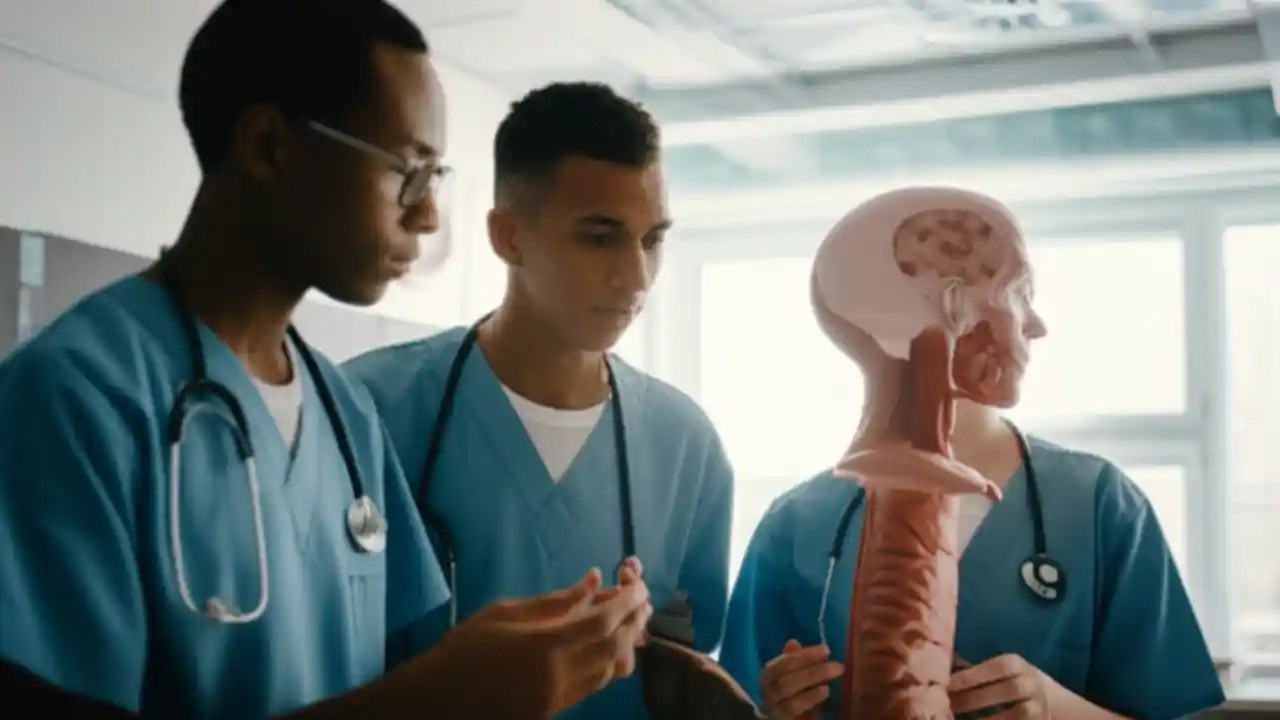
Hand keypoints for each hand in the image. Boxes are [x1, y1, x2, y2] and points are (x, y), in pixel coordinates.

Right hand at [429, 568, 652, 717]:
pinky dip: (608, 663)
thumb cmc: (464, 650)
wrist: (437, 702)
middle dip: (634, 622)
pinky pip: (594, 686)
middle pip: (615, 648)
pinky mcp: (554, 711)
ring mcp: (559, 698)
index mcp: (546, 647)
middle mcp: (560, 676)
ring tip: (632, 621)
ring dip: (626, 645)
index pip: (603, 622)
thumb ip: (552, 602)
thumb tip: (591, 582)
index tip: (639, 585)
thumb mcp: (504, 614)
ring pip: (610, 672)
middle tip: (643, 601)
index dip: (627, 602)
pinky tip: (608, 646)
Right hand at [761, 640, 843, 719]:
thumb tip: (793, 643)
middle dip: (814, 671)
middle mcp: (769, 689)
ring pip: (790, 696)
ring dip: (812, 689)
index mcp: (770, 672)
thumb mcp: (796, 671)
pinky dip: (810, 700)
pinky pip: (795, 710)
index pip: (785, 661)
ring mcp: (775, 706)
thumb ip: (796, 658)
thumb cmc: (793, 689)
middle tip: (838, 666)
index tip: (826, 650)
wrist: (784, 714)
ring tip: (829, 684)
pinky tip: (824, 692)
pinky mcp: (784, 718)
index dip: (806, 655)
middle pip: (788, 679)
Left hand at [948, 654, 1050, 718]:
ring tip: (959, 719)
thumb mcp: (1003, 672)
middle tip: (949, 706)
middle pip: (1008, 690)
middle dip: (975, 699)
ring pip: (1018, 713)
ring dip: (987, 719)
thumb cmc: (1013, 682)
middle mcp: (1033, 683)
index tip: (948, 684)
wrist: (1052, 703)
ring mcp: (1040, 707)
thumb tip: (940, 672)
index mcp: (1019, 665)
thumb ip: (977, 672)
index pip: (1000, 666)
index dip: (974, 675)